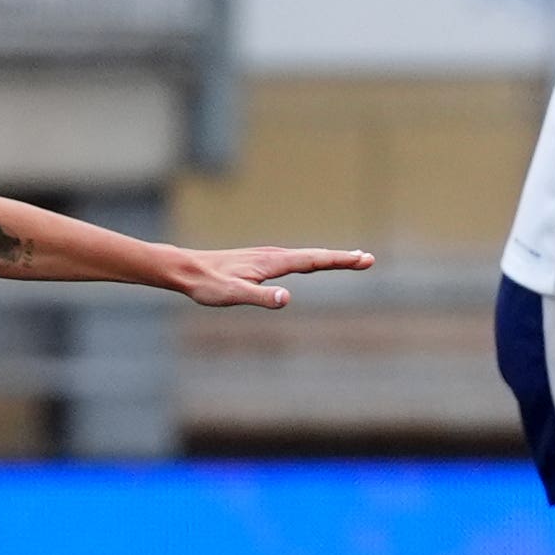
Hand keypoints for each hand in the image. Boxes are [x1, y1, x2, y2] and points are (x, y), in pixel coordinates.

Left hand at [170, 245, 374, 307]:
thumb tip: (287, 298)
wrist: (186, 269)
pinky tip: (311, 263)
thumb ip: (260, 298)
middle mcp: (273, 256)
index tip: (363, 260)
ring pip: (306, 256)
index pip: (314, 261)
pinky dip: (311, 259)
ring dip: (330, 258)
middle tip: (368, 259)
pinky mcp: (260, 262)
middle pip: (315, 256)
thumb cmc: (209, 284)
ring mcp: (267, 257)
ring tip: (351, 259)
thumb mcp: (233, 295)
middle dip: (342, 258)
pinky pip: (294, 259)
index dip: (340, 261)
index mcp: (273, 263)